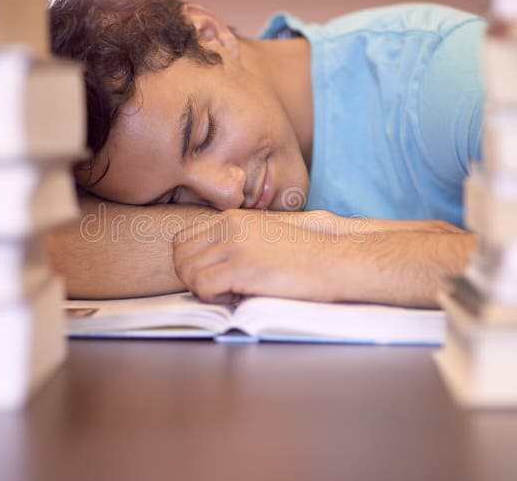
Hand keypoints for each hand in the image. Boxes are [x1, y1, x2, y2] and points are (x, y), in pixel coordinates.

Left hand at [172, 209, 367, 303]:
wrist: (336, 260)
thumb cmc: (305, 254)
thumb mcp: (264, 235)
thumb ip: (235, 240)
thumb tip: (206, 259)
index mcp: (232, 217)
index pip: (183, 240)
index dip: (191, 263)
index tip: (214, 275)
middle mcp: (229, 226)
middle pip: (180, 256)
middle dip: (192, 278)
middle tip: (218, 288)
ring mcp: (235, 245)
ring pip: (188, 273)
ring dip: (203, 290)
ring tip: (231, 292)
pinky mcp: (244, 266)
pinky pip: (204, 287)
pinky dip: (215, 299)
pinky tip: (239, 297)